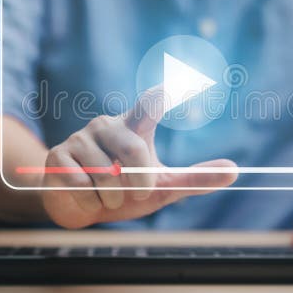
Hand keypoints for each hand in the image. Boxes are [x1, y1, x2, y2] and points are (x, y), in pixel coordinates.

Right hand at [41, 91, 237, 228]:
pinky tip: (85, 196)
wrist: (79, 210)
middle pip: (135, 149)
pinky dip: (90, 201)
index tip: (179, 82)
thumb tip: (236, 170)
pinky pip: (82, 184)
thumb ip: (194, 179)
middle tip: (136, 193)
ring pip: (107, 174)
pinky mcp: (57, 156)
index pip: (150, 102)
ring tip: (108, 196)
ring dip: (114, 198)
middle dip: (141, 182)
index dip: (163, 93)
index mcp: (134, 126)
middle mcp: (106, 124)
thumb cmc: (125, 191)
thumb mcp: (162, 187)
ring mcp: (79, 138)